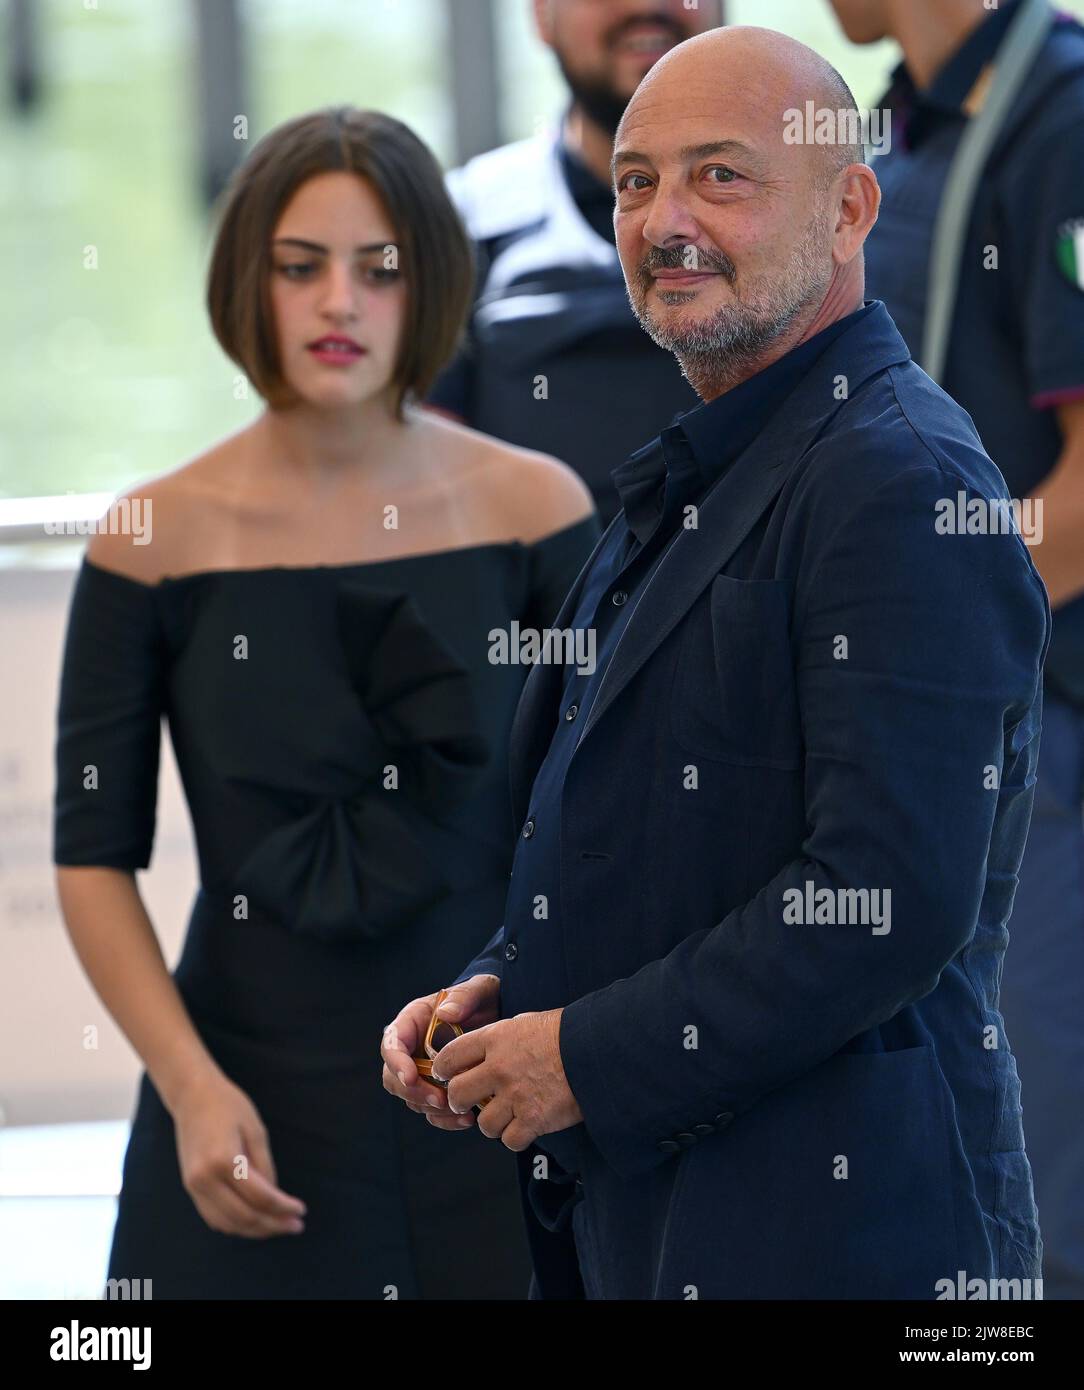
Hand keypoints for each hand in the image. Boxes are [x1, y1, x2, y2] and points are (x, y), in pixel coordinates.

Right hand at [171, 1073, 307, 1236]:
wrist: (192, 1097)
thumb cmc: (229, 1106)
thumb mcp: (256, 1130)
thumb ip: (265, 1166)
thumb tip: (274, 1198)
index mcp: (224, 1161)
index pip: (260, 1197)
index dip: (283, 1208)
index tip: (301, 1211)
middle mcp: (204, 1179)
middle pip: (244, 1217)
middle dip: (273, 1225)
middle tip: (296, 1226)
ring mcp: (194, 1186)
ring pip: (227, 1224)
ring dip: (255, 1230)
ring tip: (278, 1226)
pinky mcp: (190, 1188)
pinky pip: (214, 1217)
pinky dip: (236, 1225)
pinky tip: (255, 1221)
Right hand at [381, 974, 500, 1131]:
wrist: (498, 1015)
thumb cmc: (483, 998)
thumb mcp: (478, 990)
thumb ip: (463, 997)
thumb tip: (445, 1014)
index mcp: (412, 1022)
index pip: (392, 1045)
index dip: (396, 1063)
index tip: (410, 1077)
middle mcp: (411, 1049)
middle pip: (394, 1078)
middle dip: (414, 1092)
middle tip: (440, 1100)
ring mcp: (422, 1071)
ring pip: (412, 1098)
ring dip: (431, 1108)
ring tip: (459, 1109)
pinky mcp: (437, 1088)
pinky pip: (431, 1111)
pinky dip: (444, 1118)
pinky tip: (466, 1118)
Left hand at [431, 1008, 582, 1150]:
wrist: (598, 1049)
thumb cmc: (566, 1032)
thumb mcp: (526, 1021)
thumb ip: (501, 1037)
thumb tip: (485, 1048)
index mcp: (495, 1039)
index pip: (449, 1057)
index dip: (443, 1069)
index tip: (446, 1076)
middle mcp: (499, 1068)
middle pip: (456, 1094)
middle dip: (458, 1101)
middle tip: (467, 1102)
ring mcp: (515, 1095)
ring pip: (483, 1124)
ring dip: (493, 1123)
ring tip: (507, 1115)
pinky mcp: (533, 1119)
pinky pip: (509, 1140)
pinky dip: (516, 1137)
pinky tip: (526, 1126)